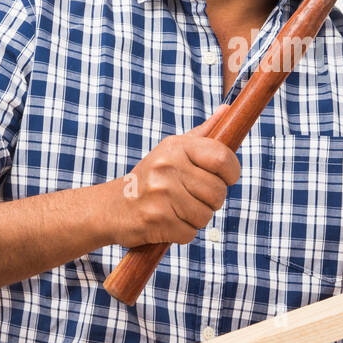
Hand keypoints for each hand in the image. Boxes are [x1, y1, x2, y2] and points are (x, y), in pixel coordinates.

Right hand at [107, 105, 240, 248]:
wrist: (111, 207)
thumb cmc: (150, 177)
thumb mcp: (172, 150)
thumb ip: (202, 134)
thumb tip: (227, 110)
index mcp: (176, 147)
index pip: (223, 158)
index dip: (231, 172)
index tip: (225, 178)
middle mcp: (167, 167)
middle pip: (218, 192)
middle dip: (211, 201)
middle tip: (192, 197)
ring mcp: (161, 193)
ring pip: (205, 215)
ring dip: (196, 218)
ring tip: (177, 209)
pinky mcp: (156, 220)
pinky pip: (189, 233)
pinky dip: (182, 232)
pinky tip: (167, 222)